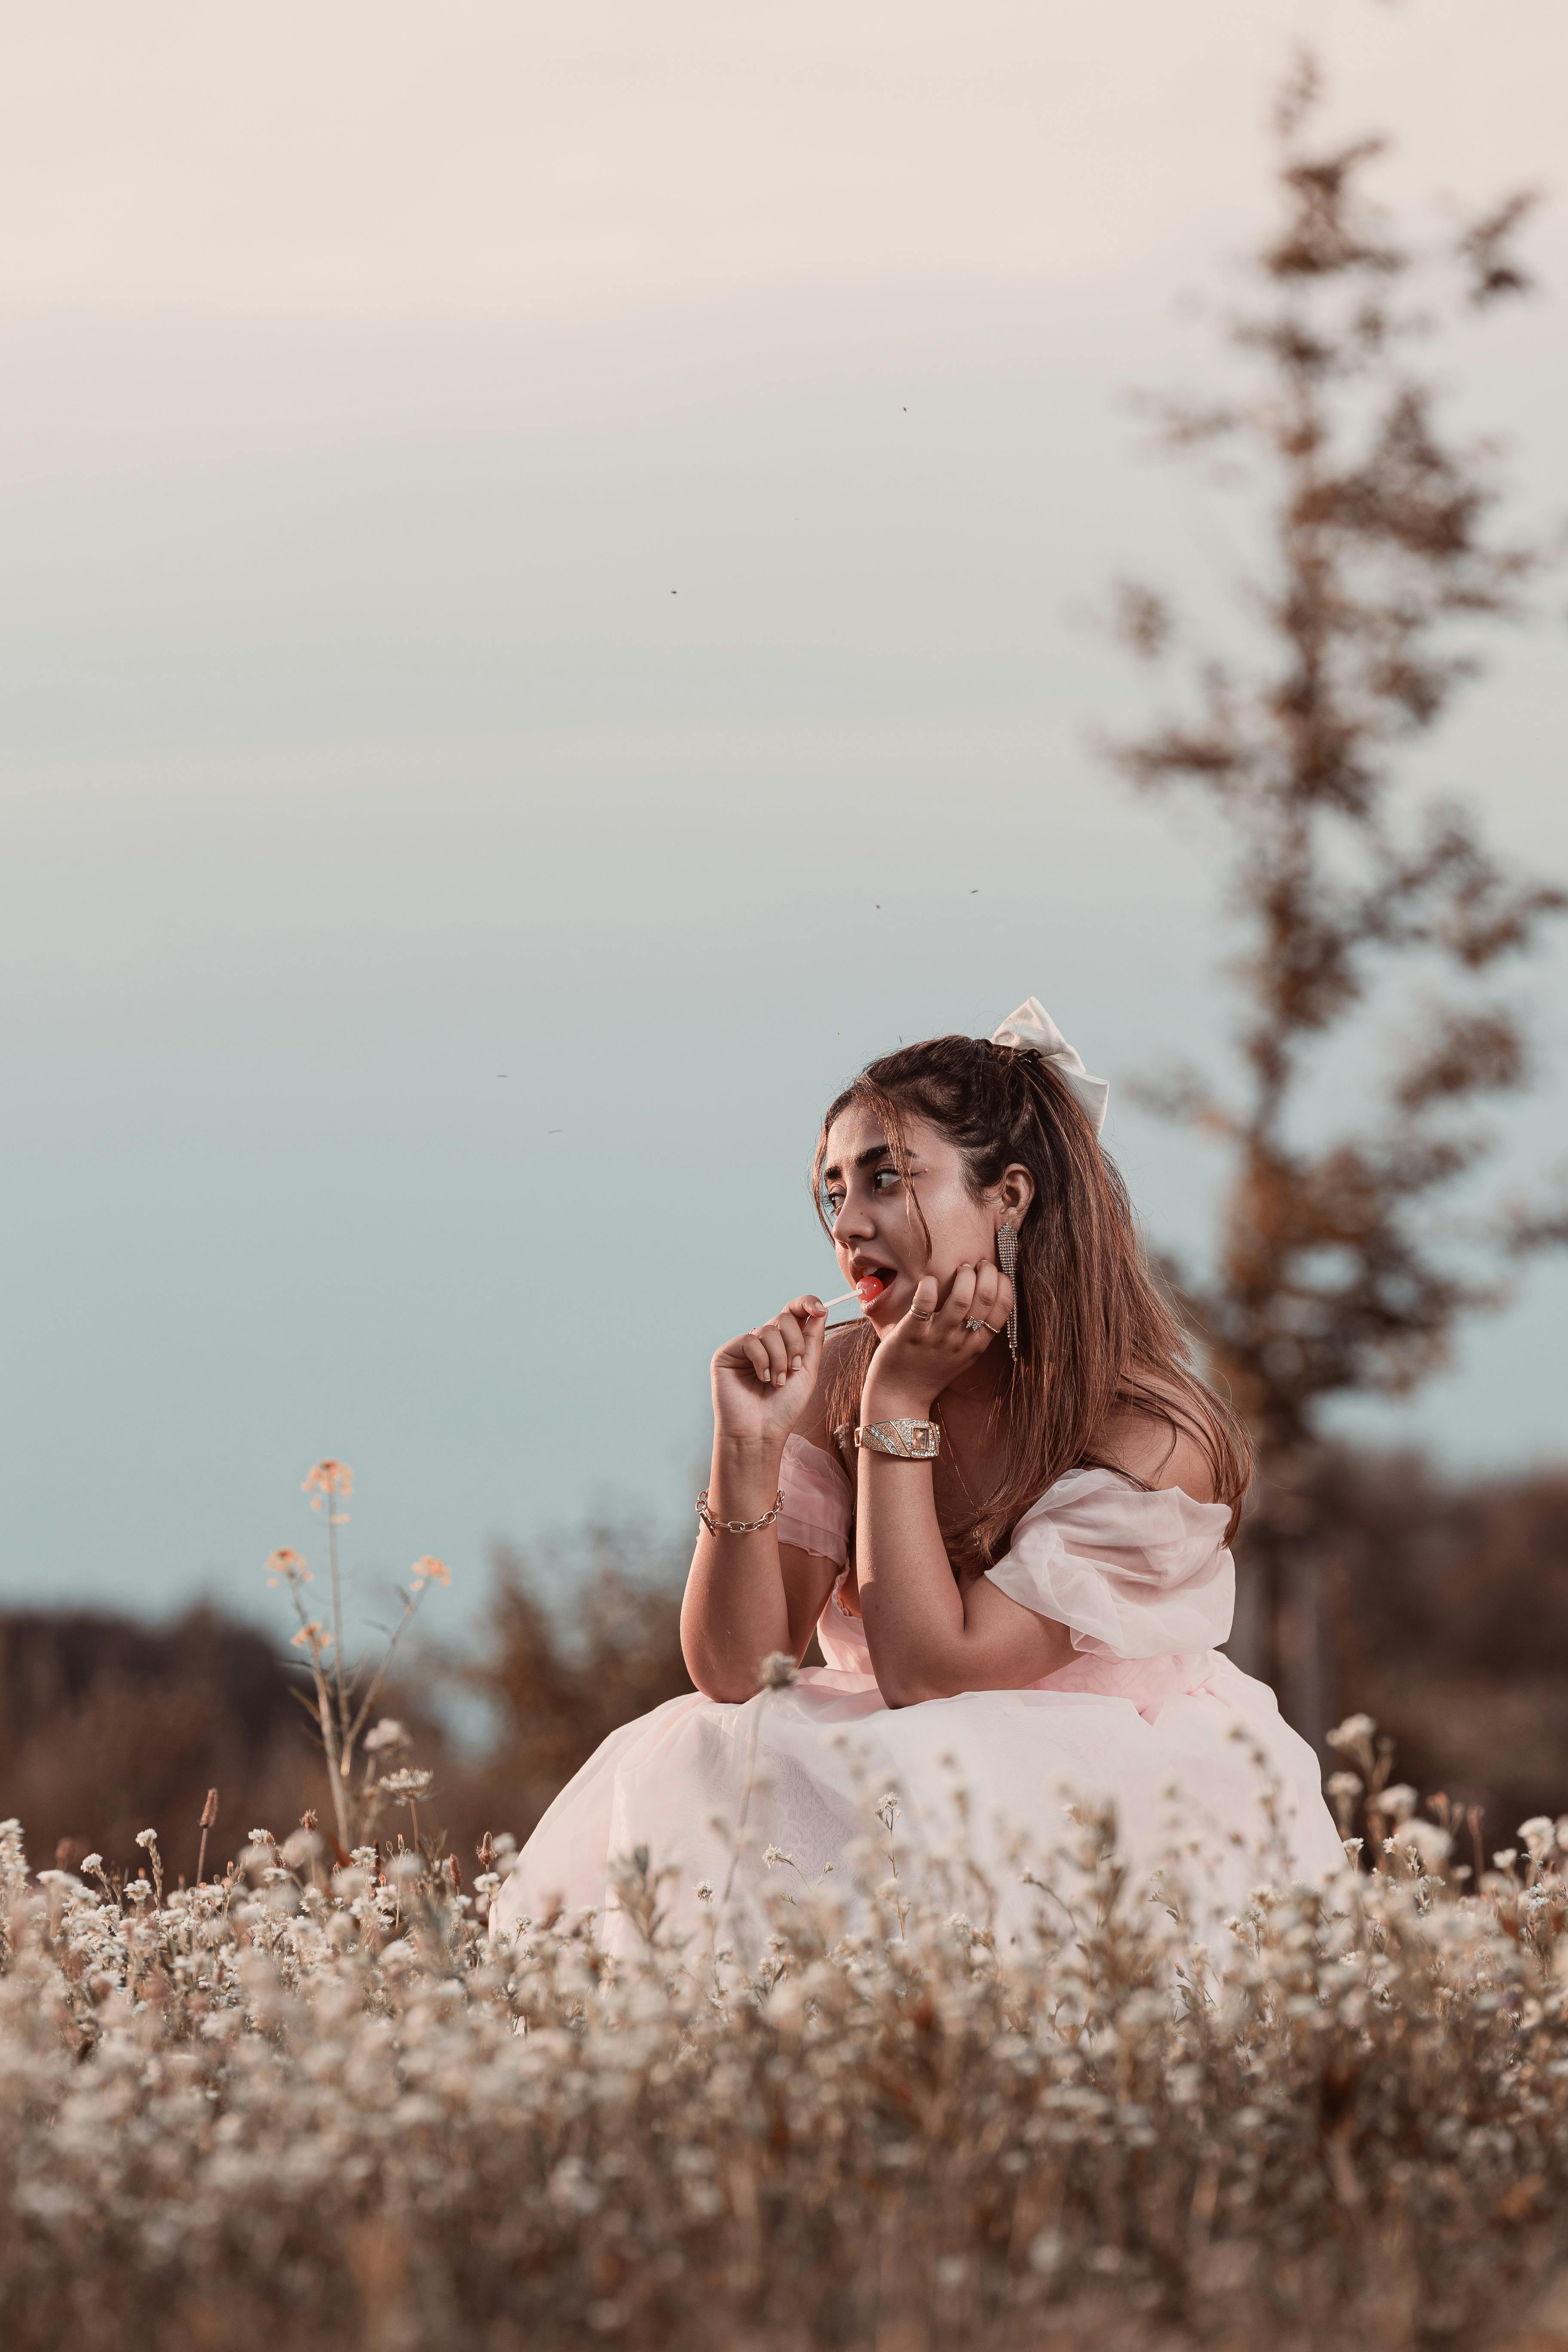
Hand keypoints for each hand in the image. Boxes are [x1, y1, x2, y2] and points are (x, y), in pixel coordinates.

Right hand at [711, 1295, 828, 1454]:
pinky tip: (761, 1378)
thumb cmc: (784, 1408)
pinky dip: (761, 1360)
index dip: (806, 1303)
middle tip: (793, 1369)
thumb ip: (813, 1341)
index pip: (794, 1312)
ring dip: (779, 1358)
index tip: (820, 1310)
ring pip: (768, 1329)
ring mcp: (745, 1346)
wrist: (761, 1432)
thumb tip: (821, 1310)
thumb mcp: (807, 1371)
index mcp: (784, 1343)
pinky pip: (750, 1340)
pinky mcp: (727, 1352)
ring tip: (776, 1382)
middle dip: (795, 1343)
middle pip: (784, 1318)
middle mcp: (764, 1342)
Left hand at [861, 1261, 1012, 1417]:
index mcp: (977, 1345)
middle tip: (978, 1263)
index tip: (995, 1271)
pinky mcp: (910, 1334)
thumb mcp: (964, 1355)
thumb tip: (988, 1293)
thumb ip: (977, 1330)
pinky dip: (928, 1287)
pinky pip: (923, 1305)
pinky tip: (929, 1280)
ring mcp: (935, 1338)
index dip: (1003, 1283)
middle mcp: (960, 1341)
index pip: (1003, 1309)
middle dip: (986, 1273)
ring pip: (959, 1300)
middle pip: (984, 1299)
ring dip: (963, 1277)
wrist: (899, 1396)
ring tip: (960, 1268)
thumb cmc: (931, 1369)